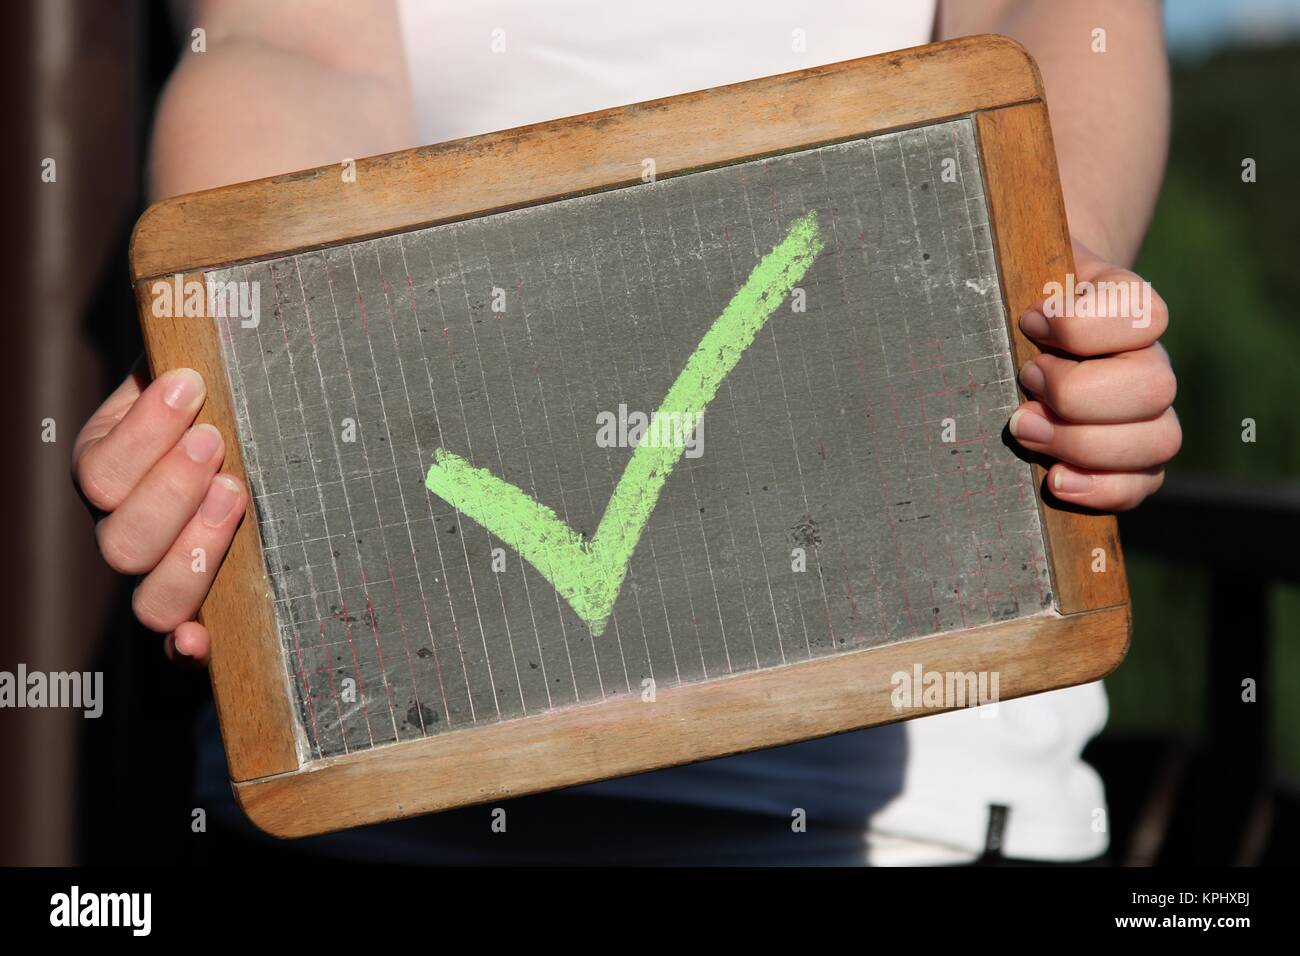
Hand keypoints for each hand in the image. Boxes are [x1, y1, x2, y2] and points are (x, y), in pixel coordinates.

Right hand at [72, 362, 245, 664]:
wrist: (247, 440)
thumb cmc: (222, 404)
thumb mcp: (197, 374)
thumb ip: (186, 358)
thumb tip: (195, 341)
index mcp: (110, 469)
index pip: (100, 469)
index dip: (144, 431)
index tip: (194, 385)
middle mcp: (123, 529)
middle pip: (120, 539)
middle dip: (171, 488)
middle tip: (216, 442)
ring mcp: (156, 575)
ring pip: (149, 595)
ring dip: (193, 548)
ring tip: (236, 491)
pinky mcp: (195, 613)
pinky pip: (173, 647)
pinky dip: (184, 648)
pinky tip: (199, 639)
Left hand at [1009, 239, 1179, 510]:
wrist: (1026, 333)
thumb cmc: (1021, 299)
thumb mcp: (1023, 272)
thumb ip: (1026, 276)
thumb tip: (1021, 305)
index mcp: (1130, 310)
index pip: (1143, 316)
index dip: (1081, 325)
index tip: (1029, 321)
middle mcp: (1150, 362)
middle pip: (1153, 387)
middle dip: (1076, 394)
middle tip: (1024, 382)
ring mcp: (1148, 414)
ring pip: (1158, 440)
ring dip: (1083, 443)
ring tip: (1025, 429)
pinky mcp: (1132, 460)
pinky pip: (1142, 484)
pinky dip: (1101, 489)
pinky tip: (1054, 480)